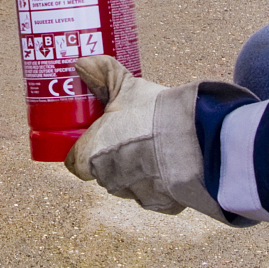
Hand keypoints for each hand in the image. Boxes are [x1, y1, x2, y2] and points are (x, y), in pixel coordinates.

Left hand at [65, 56, 228, 220]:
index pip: (74, 163)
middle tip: (126, 135)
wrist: (194, 139)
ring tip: (151, 146)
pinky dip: (159, 182)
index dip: (82, 149)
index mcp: (90, 157)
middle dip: (112, 156)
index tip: (93, 135)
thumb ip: (101, 74)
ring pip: (128, 183)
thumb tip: (81, 63)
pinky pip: (154, 194)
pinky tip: (169, 163)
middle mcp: (108, 181)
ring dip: (136, 169)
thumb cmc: (152, 115)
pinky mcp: (161, 205)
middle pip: (102, 172)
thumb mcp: (124, 87)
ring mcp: (135, 195)